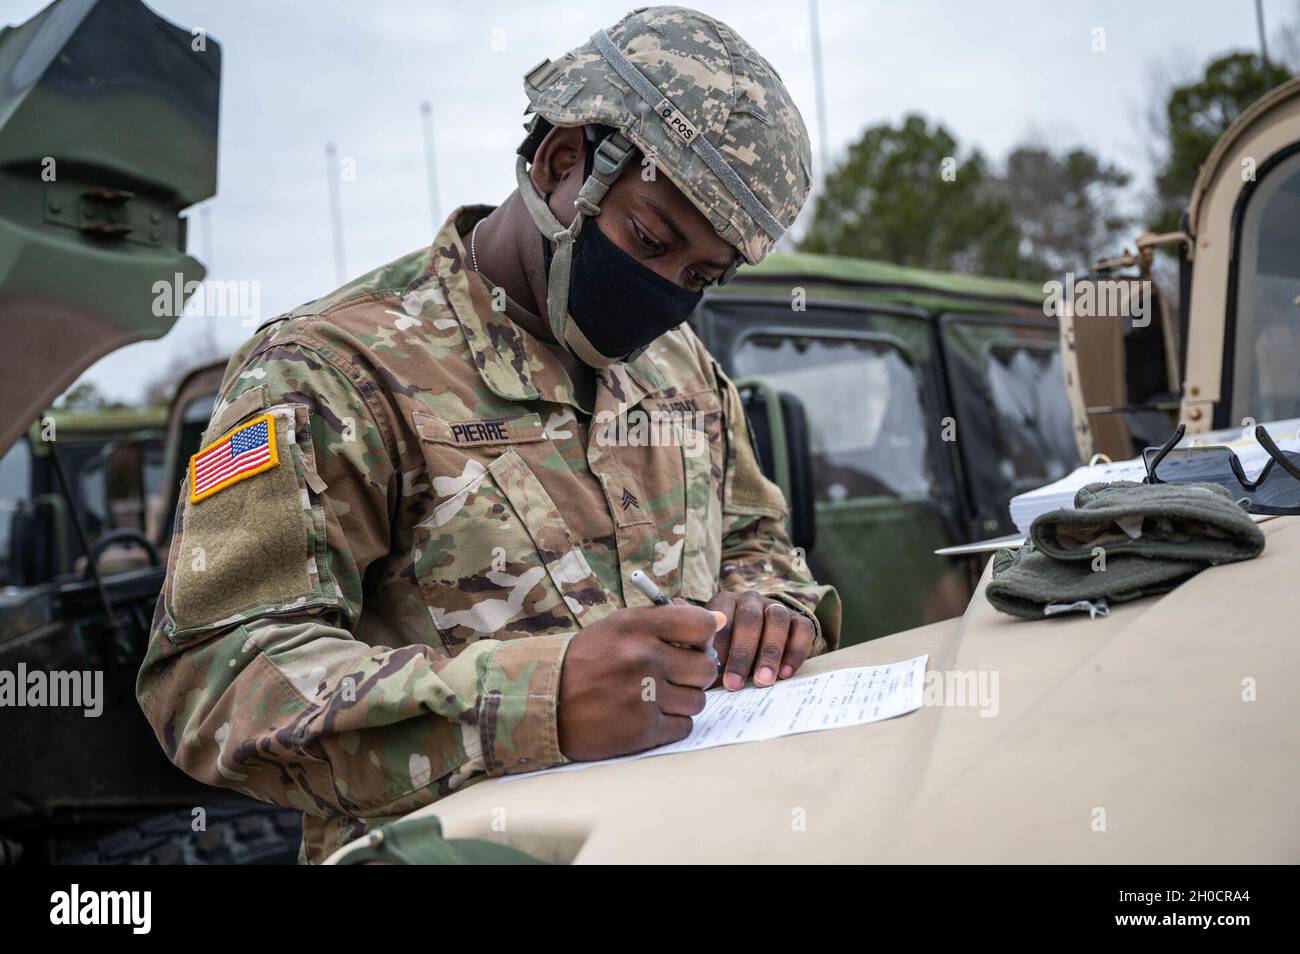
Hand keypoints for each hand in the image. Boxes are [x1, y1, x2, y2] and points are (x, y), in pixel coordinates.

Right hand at [557, 605, 724, 761]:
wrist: (544, 702)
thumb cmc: (586, 661)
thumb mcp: (618, 627)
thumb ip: (666, 620)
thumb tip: (719, 621)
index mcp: (635, 627)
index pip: (701, 625)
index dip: (703, 636)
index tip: (692, 644)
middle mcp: (642, 659)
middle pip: (707, 667)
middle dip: (696, 673)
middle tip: (675, 675)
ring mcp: (644, 697)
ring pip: (698, 700)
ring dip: (683, 700)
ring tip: (656, 696)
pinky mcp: (642, 731)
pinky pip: (684, 726)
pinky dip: (672, 723)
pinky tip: (650, 715)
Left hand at [705, 591, 814, 690]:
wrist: (757, 642)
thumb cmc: (729, 651)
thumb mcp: (715, 651)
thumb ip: (711, 659)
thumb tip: (706, 677)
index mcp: (725, 602)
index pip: (721, 618)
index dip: (718, 646)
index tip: (713, 671)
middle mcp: (751, 600)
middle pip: (750, 618)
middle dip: (742, 653)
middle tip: (734, 683)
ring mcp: (776, 606)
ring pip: (777, 620)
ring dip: (770, 653)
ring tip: (763, 681)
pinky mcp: (799, 618)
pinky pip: (803, 629)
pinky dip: (795, 652)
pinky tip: (785, 674)